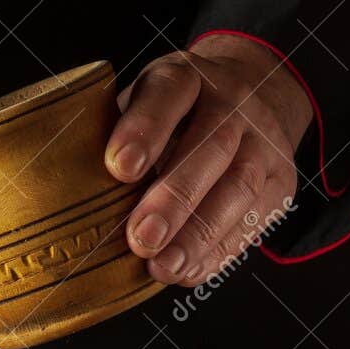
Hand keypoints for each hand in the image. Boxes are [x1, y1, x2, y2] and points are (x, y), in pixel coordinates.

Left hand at [104, 36, 312, 285]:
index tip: (119, 167)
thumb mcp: (141, 102)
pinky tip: (186, 271)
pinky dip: (219, 251)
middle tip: (141, 237)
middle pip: (210, 146)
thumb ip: (111, 134)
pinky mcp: (282, 180)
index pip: (168, 93)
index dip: (145, 129)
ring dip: (199, 234)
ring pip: (240, 186)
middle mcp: (231, 102)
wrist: (255, 95)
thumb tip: (68, 193)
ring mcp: (263, 141)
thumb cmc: (172, 112)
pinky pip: (255, 219)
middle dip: (175, 197)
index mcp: (185, 77)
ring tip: (162, 266)